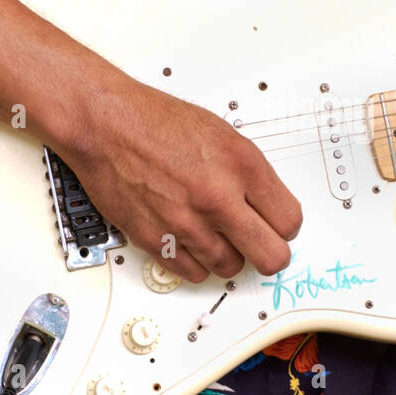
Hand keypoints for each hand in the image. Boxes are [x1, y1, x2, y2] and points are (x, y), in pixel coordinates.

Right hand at [64, 80, 302, 282]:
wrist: (106, 125)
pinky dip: (196, 262)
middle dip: (269, 253)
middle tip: (260, 245)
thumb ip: (248, 172)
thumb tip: (267, 204)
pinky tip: (192, 241)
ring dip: (229, 256)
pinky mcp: (157, 240)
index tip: (278, 226)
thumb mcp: (222, 134)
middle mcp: (218, 197)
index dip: (285, 227)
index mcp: (242, 165)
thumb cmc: (156, 121)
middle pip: (271, 256)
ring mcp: (188, 222)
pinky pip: (194, 273)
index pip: (289, 221)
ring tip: (217, 234)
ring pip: (231, 268)